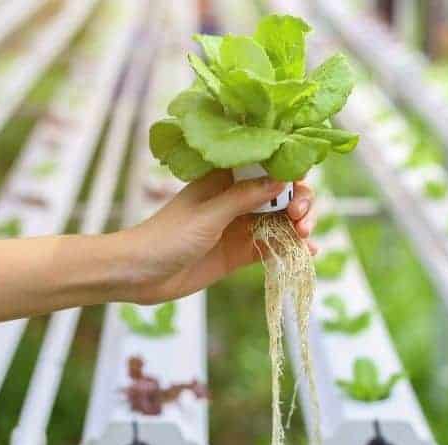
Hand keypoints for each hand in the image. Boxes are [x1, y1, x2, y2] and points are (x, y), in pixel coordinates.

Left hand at [123, 170, 317, 303]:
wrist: (140, 275)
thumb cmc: (166, 237)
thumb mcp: (208, 215)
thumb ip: (244, 198)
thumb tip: (281, 180)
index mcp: (225, 179)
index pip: (265, 166)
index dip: (288, 171)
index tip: (300, 183)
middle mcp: (236, 200)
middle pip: (280, 194)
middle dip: (298, 203)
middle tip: (300, 219)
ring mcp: (239, 227)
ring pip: (280, 221)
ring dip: (298, 227)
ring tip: (306, 238)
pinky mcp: (239, 253)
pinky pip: (271, 247)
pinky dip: (290, 249)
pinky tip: (307, 254)